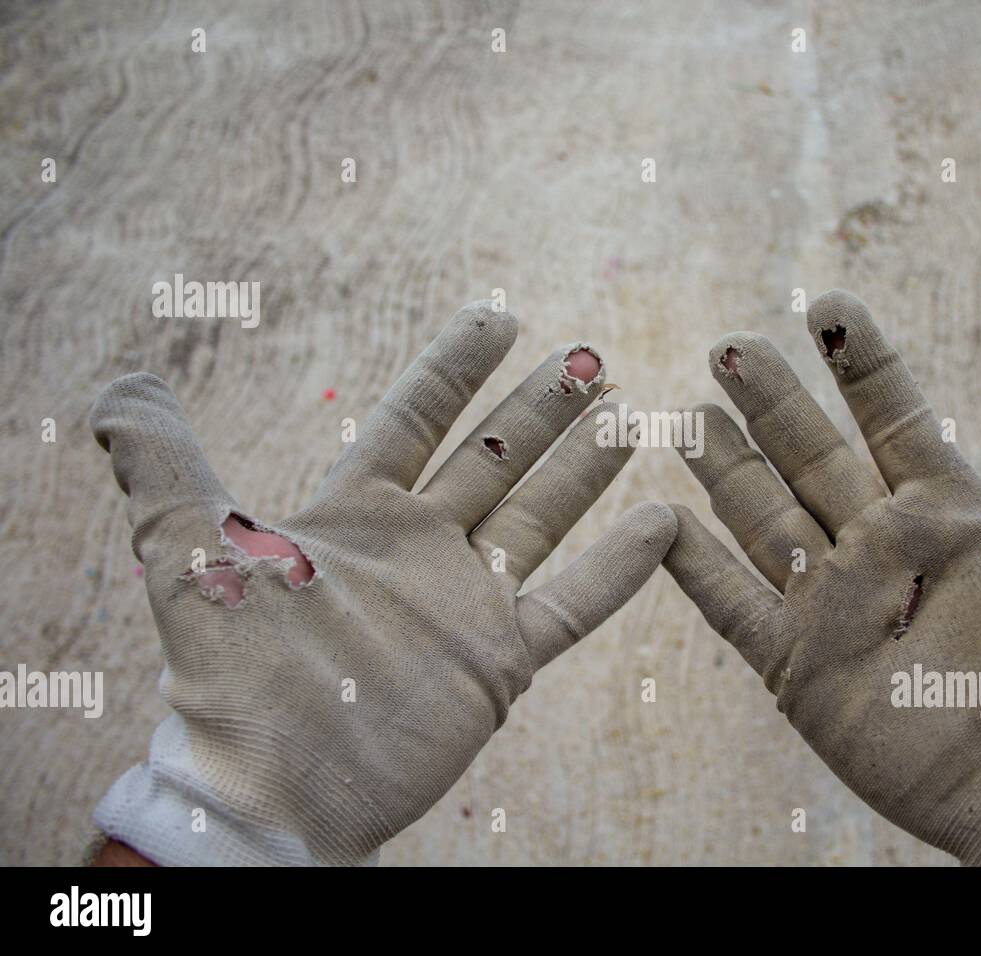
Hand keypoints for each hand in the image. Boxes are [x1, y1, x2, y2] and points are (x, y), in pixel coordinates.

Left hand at [92, 302, 674, 865]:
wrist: (270, 786)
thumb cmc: (226, 672)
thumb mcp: (188, 551)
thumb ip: (164, 465)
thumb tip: (118, 385)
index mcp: (355, 514)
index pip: (416, 418)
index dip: (456, 365)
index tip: (501, 315)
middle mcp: (418, 549)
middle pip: (492, 458)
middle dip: (539, 408)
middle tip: (588, 358)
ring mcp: (463, 602)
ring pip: (539, 517)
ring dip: (585, 468)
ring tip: (629, 413)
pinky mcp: (498, 659)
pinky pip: (572, 603)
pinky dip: (620, 567)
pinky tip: (663, 521)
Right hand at [665, 289, 980, 864]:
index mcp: (947, 511)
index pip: (893, 416)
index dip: (862, 363)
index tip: (829, 305)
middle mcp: (883, 551)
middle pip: (813, 458)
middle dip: (774, 403)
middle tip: (732, 345)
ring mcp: (836, 607)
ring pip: (764, 518)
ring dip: (725, 467)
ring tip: (685, 413)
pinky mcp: (800, 665)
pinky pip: (732, 606)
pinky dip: (692, 568)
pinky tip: (657, 525)